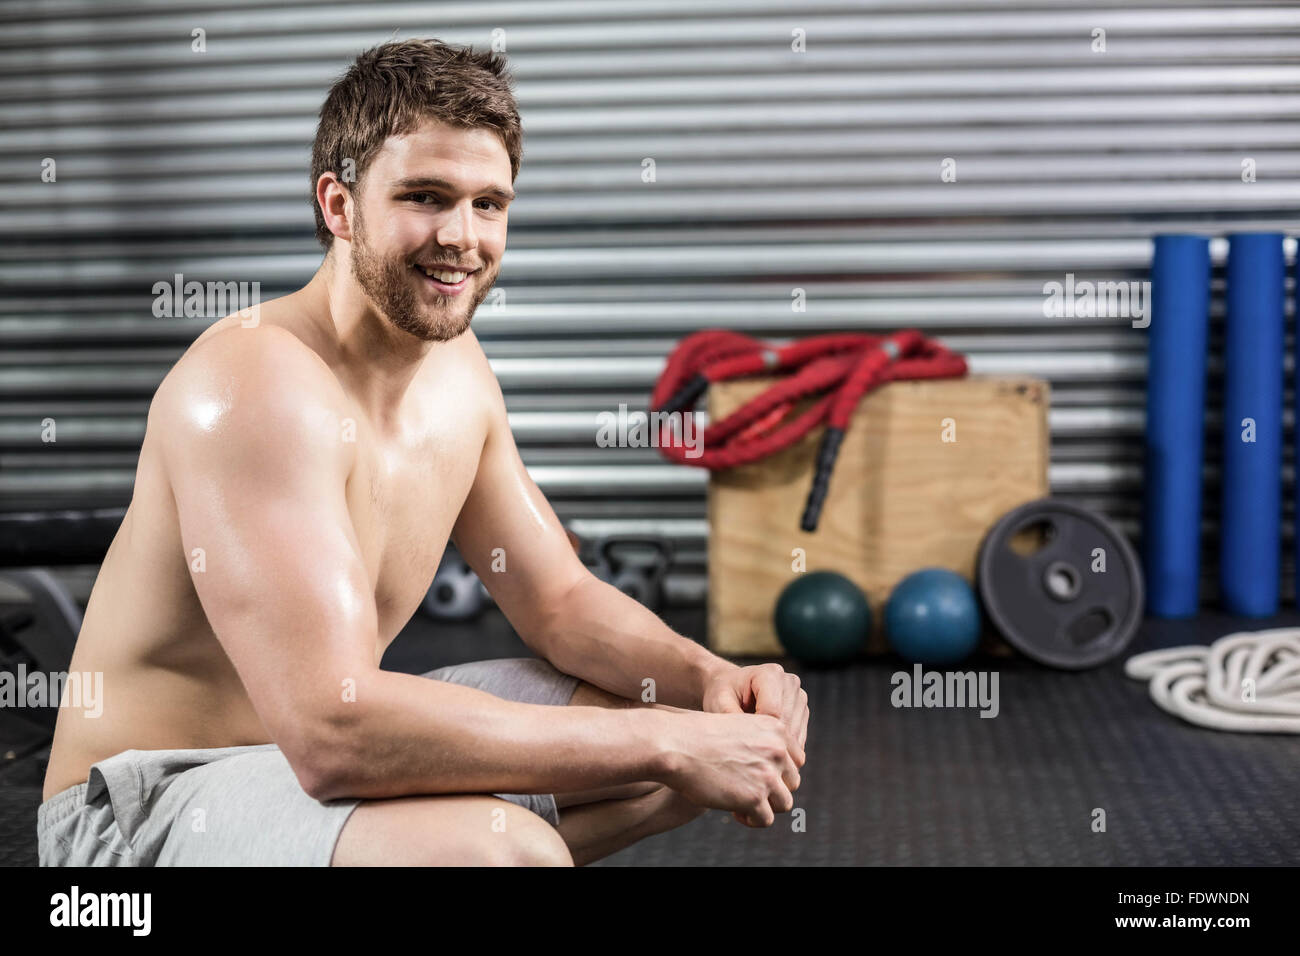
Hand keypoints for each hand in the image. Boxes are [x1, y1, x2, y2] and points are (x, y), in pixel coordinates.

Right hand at [658, 711, 798, 827]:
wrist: (676, 745)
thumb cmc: (698, 736)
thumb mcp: (738, 727)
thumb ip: (760, 745)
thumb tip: (773, 772)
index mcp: (776, 729)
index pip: (795, 760)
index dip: (778, 772)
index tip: (757, 776)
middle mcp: (777, 750)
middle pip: (792, 782)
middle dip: (773, 790)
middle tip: (748, 791)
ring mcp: (768, 775)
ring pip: (784, 803)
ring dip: (765, 807)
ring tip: (742, 805)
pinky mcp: (754, 797)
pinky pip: (765, 819)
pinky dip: (751, 820)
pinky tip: (734, 811)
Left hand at [703, 663, 808, 766]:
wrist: (732, 686)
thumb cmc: (724, 693)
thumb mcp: (719, 703)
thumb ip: (733, 718)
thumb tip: (749, 742)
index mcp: (770, 674)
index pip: (773, 713)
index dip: (758, 733)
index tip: (742, 742)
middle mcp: (789, 682)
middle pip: (786, 724)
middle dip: (768, 743)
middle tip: (749, 756)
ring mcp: (799, 696)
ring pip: (795, 734)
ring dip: (778, 748)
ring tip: (756, 752)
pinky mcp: (802, 710)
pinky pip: (798, 738)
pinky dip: (784, 749)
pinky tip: (767, 751)